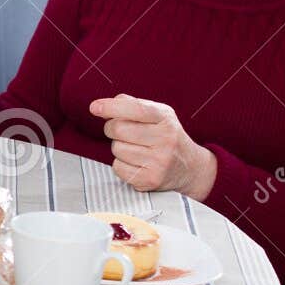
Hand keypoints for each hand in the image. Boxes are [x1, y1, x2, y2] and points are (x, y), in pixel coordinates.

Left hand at [89, 94, 216, 198]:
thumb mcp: (157, 114)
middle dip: (112, 128)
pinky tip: (137, 163)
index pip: (136, 109)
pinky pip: (117, 167)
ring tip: (136, 149)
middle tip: (123, 132)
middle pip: (118, 129)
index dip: (112, 107)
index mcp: (166, 119)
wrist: (190, 168)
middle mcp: (166, 140)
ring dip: (119, 147)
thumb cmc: (165, 136)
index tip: (95, 107)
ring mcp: (159, 162)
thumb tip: (102, 106)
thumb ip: (132, 105)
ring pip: (116, 149)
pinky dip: (121, 164)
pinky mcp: (150, 180)